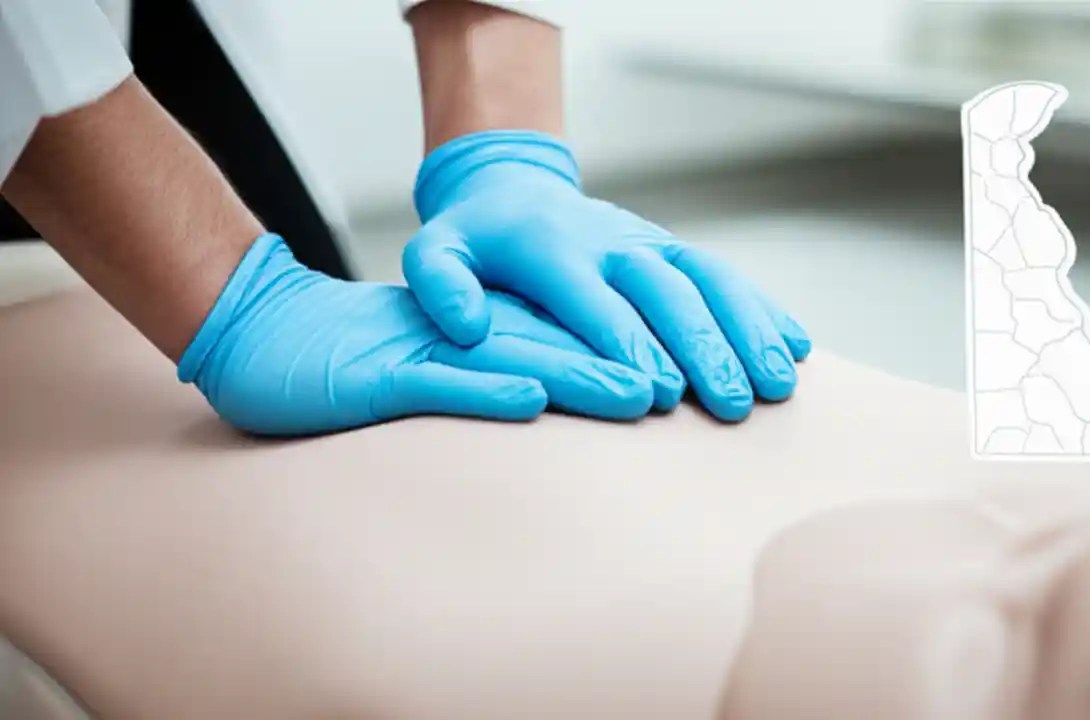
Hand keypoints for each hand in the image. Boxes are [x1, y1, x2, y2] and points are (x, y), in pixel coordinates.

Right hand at [179, 234, 653, 435]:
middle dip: (622, 366)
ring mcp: (416, 351)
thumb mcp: (421, 364)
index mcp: (472, 329)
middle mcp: (456, 334)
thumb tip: (545, 393)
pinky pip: (433, 383)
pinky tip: (530, 397)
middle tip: (687, 389)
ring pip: (509, 357)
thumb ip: (478, 374)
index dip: (620, 355)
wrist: (256, 330)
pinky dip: (483, 388)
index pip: (558, 338)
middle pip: (552, 345)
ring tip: (638, 394)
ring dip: (577, 376)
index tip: (682, 378)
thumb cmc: (342, 357)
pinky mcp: (373, 378)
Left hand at [403, 131, 811, 421]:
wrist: (513, 190)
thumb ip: (440, 285)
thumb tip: (469, 330)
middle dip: (702, 348)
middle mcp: (611, 242)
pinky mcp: (674, 250)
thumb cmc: (475, 243)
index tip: (657, 394)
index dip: (627, 344)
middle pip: (664, 292)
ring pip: (709, 280)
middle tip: (730, 404)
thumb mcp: (436, 250)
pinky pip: (727, 275)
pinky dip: (764, 310)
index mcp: (552, 247)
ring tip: (777, 384)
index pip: (593, 299)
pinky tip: (797, 347)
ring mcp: (650, 243)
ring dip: (748, 331)